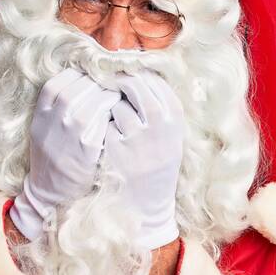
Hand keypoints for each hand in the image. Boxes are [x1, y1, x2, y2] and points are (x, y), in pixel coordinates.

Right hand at [10, 68, 122, 241]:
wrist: (50, 190)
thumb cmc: (53, 154)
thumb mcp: (44, 123)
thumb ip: (58, 100)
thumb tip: (86, 76)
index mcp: (44, 104)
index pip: (71, 73)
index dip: (90, 72)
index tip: (103, 75)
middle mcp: (56, 111)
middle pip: (87, 80)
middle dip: (106, 79)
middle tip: (121, 81)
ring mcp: (71, 126)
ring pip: (100, 94)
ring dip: (115, 92)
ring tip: (124, 95)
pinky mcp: (88, 142)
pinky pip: (108, 114)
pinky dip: (118, 109)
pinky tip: (124, 112)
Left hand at [103, 69, 185, 249]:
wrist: (147, 206)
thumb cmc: (156, 165)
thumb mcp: (169, 135)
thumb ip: (159, 106)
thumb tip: (137, 69)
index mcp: (175, 118)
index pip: (155, 80)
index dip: (137, 74)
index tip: (126, 75)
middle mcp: (160, 124)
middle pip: (135, 84)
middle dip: (120, 81)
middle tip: (110, 83)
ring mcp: (136, 136)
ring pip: (115, 101)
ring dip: (108, 104)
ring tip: (111, 116)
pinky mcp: (115, 147)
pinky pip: (102, 121)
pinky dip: (100, 123)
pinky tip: (102, 134)